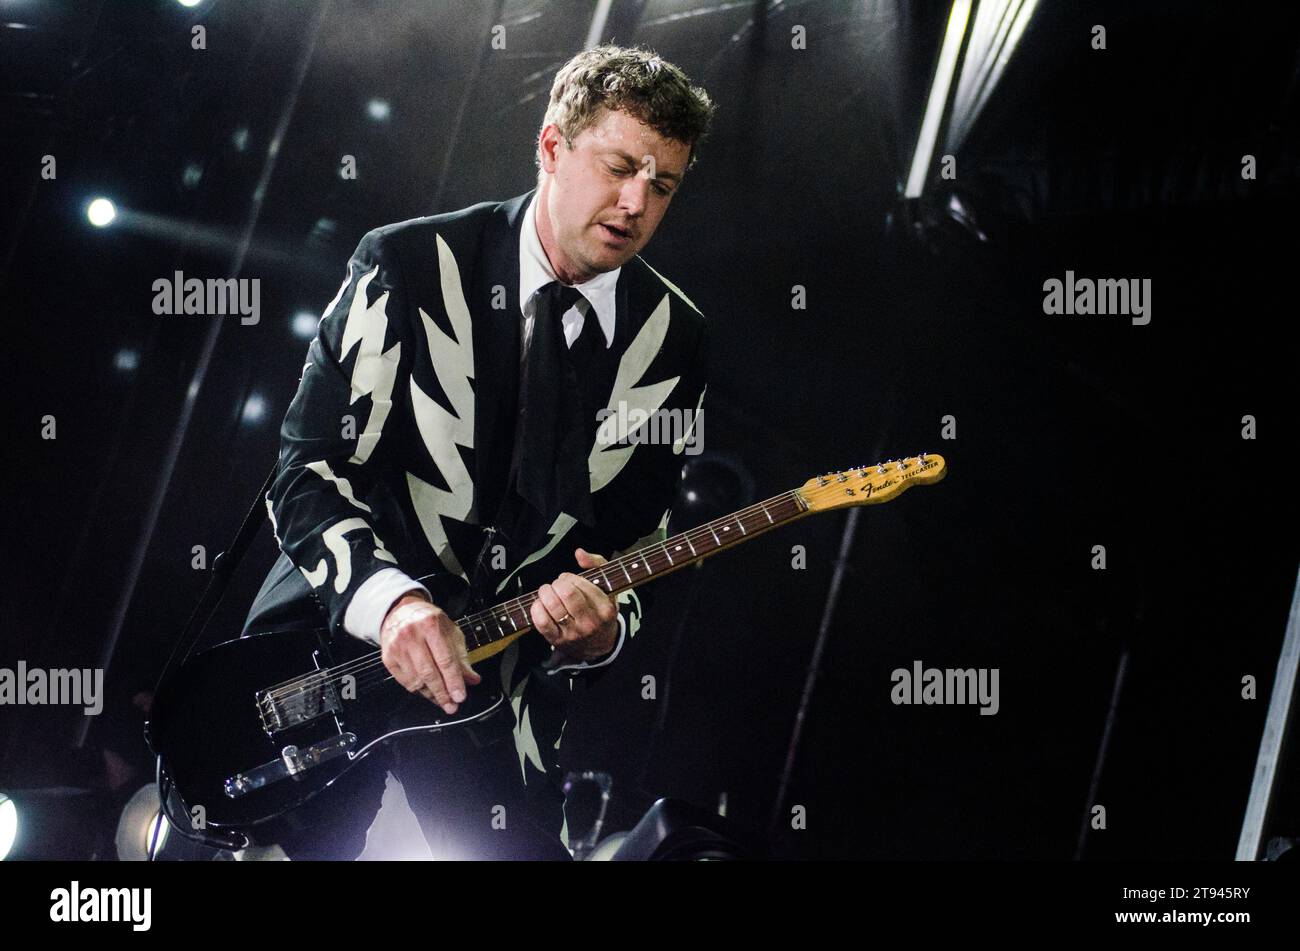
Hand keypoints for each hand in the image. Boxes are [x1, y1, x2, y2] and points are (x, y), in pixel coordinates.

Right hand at [379, 593, 481, 712]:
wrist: (399, 612)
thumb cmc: (428, 622)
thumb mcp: (450, 632)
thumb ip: (461, 656)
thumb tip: (472, 679)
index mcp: (430, 625)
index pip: (445, 659)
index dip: (454, 681)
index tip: (460, 696)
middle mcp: (411, 636)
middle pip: (429, 672)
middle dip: (442, 693)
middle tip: (452, 706)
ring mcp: (397, 648)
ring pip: (416, 680)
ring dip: (431, 695)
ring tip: (443, 701)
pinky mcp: (388, 658)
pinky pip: (405, 682)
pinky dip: (419, 691)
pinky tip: (428, 693)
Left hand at [530, 548, 618, 662]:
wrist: (600, 644)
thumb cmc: (600, 608)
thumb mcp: (607, 585)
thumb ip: (596, 563)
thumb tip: (579, 553)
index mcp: (605, 608)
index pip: (579, 585)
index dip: (568, 577)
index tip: (567, 579)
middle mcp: (590, 622)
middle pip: (566, 593)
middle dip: (557, 584)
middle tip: (557, 585)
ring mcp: (573, 633)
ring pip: (552, 606)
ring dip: (545, 593)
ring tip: (547, 592)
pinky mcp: (558, 640)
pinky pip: (541, 622)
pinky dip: (536, 609)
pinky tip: (540, 604)